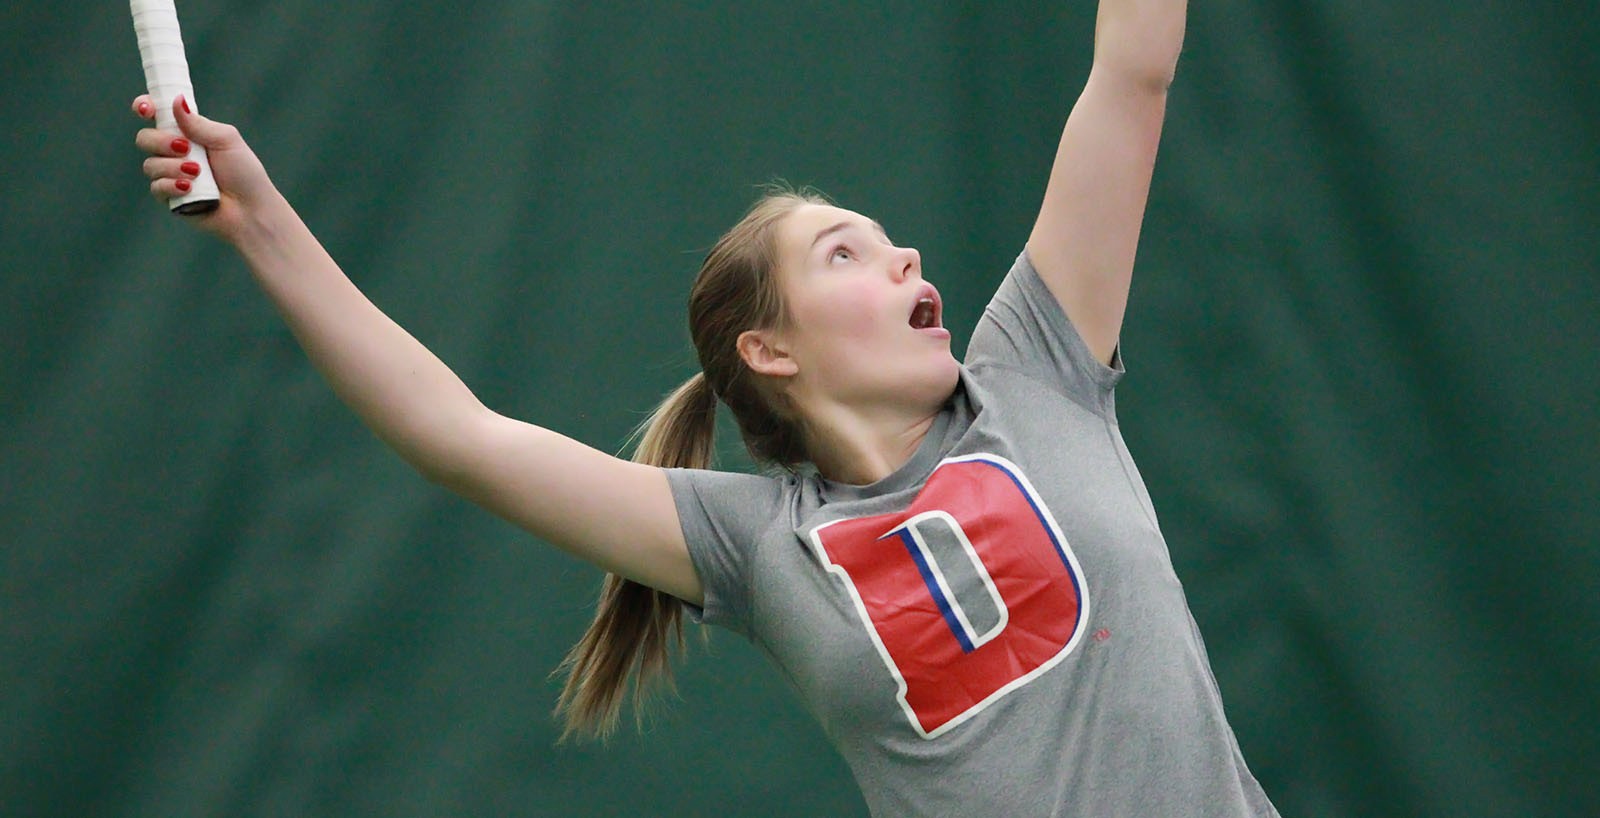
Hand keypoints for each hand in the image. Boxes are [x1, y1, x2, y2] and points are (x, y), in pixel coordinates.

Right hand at [131, 94, 280, 240]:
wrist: (251, 209)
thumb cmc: (245, 173)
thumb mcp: (226, 140)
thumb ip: (199, 123)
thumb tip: (176, 100)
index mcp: (188, 133)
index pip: (157, 115)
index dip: (144, 107)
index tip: (146, 109)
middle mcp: (175, 152)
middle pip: (145, 138)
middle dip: (161, 141)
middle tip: (185, 148)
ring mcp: (170, 175)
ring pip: (150, 164)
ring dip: (173, 167)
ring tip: (197, 173)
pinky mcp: (170, 197)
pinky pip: (155, 187)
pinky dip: (172, 186)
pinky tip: (190, 189)